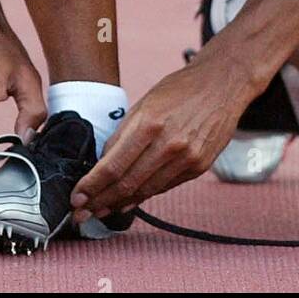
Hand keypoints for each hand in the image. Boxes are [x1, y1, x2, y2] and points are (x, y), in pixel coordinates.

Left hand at [69, 56, 255, 221]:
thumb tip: (103, 164)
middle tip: (82, 214)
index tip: (76, 198)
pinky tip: (130, 201)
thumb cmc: (180, 89)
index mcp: (149, 123)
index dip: (91, 187)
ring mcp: (186, 158)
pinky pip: (165, 186)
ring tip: (102, 211)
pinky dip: (145, 195)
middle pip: (127, 184)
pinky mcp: (199, 166)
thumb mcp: (145, 103)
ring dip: (120, 204)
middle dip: (100, 201)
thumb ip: (124, 134)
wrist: (222, 84)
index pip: (113, 166)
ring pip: (146, 190)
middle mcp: (168, 144)